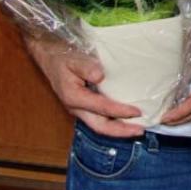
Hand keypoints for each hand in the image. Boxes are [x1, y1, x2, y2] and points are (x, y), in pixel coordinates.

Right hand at [25, 36, 142, 137]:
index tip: (137, 111)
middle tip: (140, 131)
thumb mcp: (73, 59)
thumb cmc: (62, 58)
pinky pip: (100, 119)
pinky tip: (125, 119)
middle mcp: (76, 108)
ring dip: (118, 129)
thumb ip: (86, 67)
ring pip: (100, 125)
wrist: (50, 57)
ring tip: (137, 128)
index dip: (120, 111)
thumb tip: (99, 76)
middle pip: (100, 127)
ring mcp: (80, 109)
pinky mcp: (84, 106)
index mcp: (74, 97)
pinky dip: (114, 121)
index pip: (101, 108)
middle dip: (121, 131)